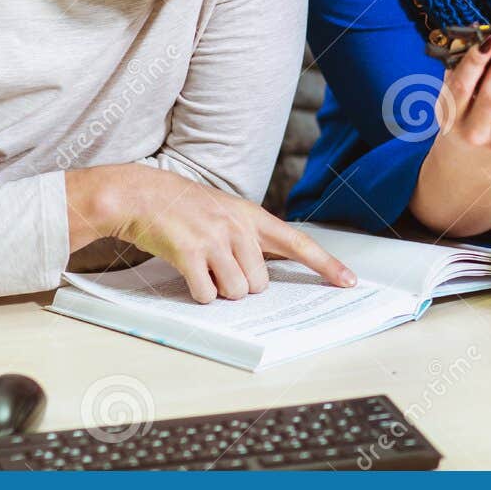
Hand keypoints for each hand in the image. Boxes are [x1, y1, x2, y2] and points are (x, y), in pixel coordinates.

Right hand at [66, 163, 356, 303]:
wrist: (140, 194)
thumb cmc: (183, 209)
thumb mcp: (225, 213)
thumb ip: (249, 239)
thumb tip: (264, 278)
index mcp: (252, 216)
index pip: (298, 243)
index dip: (326, 264)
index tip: (350, 281)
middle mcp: (239, 226)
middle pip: (261, 282)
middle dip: (242, 285)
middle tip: (219, 266)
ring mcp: (215, 238)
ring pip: (237, 292)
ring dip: (220, 291)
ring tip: (202, 267)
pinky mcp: (191, 253)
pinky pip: (207, 295)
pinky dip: (199, 293)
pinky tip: (188, 273)